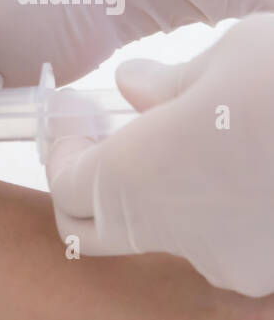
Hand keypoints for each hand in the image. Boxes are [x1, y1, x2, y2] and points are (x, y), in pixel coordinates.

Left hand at [47, 13, 273, 296]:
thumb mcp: (228, 56)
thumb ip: (168, 83)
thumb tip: (132, 87)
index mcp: (133, 182)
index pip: (65, 184)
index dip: (64, 148)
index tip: (79, 117)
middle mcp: (173, 236)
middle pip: (96, 230)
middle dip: (90, 189)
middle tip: (111, 142)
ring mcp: (231, 262)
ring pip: (171, 236)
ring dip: (168, 197)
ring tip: (204, 139)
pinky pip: (233, 243)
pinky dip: (229, 210)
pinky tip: (255, 165)